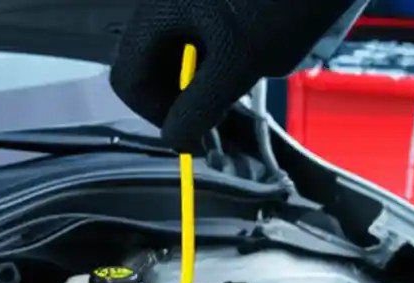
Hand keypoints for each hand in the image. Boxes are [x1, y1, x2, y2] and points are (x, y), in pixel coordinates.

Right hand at [109, 0, 356, 151]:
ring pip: (181, 49)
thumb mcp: (239, 63)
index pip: (129, 79)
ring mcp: (194, 0)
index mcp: (159, 12)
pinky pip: (206, 33)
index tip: (191, 134)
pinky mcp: (222, 2)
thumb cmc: (284, 2)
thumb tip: (176, 138)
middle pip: (152, 64)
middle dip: (180, 96)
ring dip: (203, 77)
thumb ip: (200, 106)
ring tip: (240, 86)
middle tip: (216, 117)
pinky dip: (221, 54)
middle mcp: (168, 2)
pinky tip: (253, 58)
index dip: (156, 115)